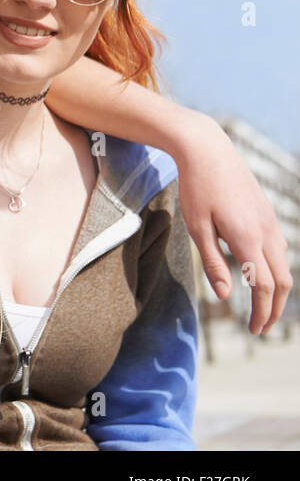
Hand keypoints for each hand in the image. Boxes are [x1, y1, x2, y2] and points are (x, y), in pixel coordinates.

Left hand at [170, 110, 291, 334]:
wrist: (208, 149)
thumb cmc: (196, 188)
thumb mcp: (197, 227)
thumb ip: (213, 263)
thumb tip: (227, 297)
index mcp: (247, 238)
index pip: (264, 286)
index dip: (262, 312)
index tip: (254, 331)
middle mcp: (266, 231)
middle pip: (283, 280)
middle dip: (274, 308)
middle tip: (260, 328)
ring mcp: (270, 221)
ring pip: (284, 265)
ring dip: (278, 290)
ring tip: (263, 306)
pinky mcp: (267, 213)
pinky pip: (279, 249)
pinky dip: (276, 269)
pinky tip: (262, 275)